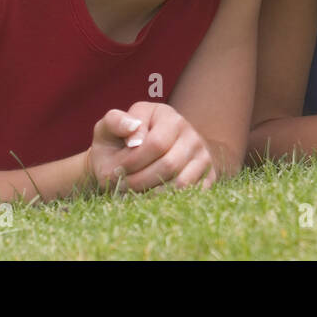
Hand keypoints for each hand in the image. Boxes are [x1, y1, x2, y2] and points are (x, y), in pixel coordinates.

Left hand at [87, 102, 217, 193]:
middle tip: (122, 187)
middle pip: (169, 164)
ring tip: (133, 194)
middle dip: (140, 180)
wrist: (133, 159)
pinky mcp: (208, 175)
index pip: (156, 143)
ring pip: (181, 183)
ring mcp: (202, 154)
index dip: (133, 162)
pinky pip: (191, 194)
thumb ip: (115, 123)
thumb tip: (133, 131)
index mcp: (167, 115)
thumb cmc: (118, 144)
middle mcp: (190, 132)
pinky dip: (168, 201)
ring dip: (152, 194)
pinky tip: (150, 198)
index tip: (116, 170)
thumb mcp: (108, 129)